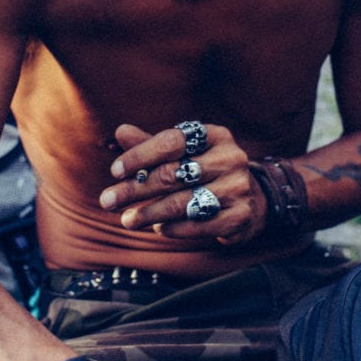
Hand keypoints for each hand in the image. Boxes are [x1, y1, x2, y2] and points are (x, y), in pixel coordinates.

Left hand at [99, 123, 267, 245]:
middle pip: (172, 174)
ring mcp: (237, 187)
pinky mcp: (240, 216)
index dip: (140, 155)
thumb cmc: (206, 171)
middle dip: (135, 188)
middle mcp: (230, 158)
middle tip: (107, 200)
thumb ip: (151, 145)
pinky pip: (197, 225)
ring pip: (182, 202)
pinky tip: (157, 228)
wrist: (252, 199)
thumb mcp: (182, 153)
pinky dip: (173, 228)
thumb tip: (120, 131)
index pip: (172, 141)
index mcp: (215, 135)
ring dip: (148, 213)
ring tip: (127, 220)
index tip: (115, 171)